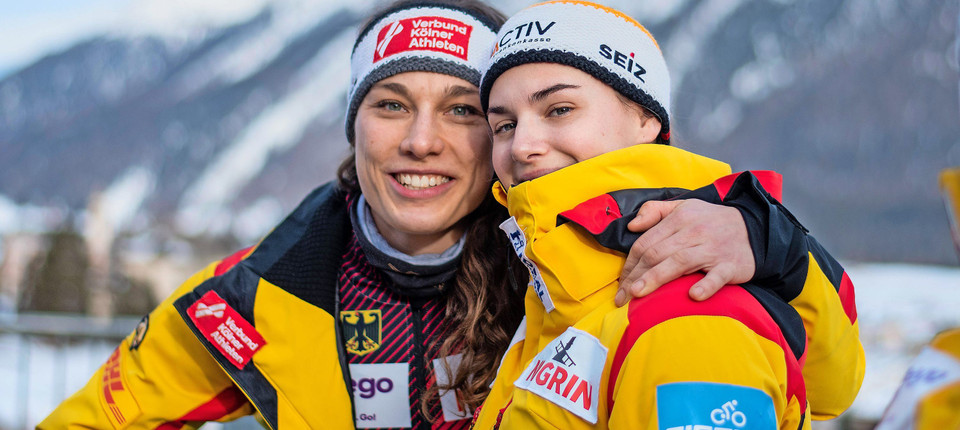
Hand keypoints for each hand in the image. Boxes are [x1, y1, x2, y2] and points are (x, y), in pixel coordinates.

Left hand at [615, 199, 755, 305]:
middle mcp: (694, 232)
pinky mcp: (731, 265)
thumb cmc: (711, 221)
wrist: (754, 229)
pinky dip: (705, 285)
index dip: (630, 264)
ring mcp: (712, 249)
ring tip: (638, 294)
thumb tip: (632, 226)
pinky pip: (716, 276)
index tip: (621, 283)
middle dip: (636, 276)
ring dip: (656, 278)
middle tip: (622, 297)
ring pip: (679, 262)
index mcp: (679, 218)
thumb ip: (654, 211)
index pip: (646, 242)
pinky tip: (693, 295)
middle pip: (657, 254)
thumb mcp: (683, 207)